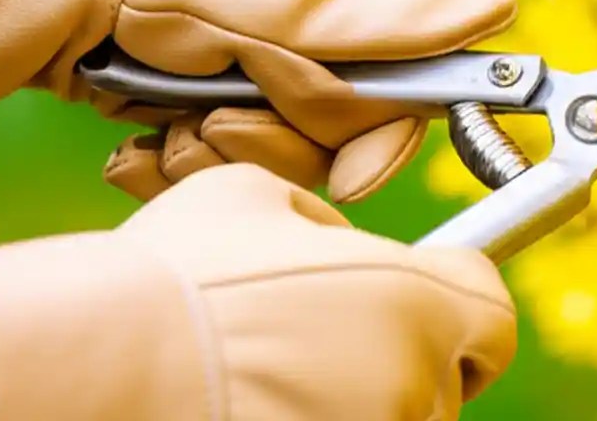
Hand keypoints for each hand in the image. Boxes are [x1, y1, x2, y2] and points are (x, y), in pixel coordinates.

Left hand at [0, 0, 514, 201]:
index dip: (373, 147)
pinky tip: (136, 138)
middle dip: (265, 143)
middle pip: (325, 154)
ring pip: (261, 176)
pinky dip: (164, 168)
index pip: (395, 110)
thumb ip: (394, 22)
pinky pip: (201, 183)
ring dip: (206, 156)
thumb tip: (503, 10)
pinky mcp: (190, 127)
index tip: (351, 173)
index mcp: (343, 30)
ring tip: (163, 115)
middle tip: (215, 109)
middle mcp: (301, 67)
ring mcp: (243, 100)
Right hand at [0, 163, 515, 419]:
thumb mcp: (257, 196)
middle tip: (323, 339)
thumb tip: (339, 244)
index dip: (465, 310)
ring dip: (359, 401)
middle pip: (444, 381)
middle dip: (402, 360)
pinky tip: (263, 406)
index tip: (436, 310)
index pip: (494, 318)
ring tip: (277, 376)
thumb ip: (326, 220)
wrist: (102, 369)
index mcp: (420, 301)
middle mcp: (413, 382)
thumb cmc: (180, 275)